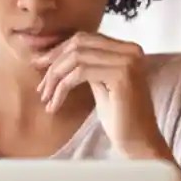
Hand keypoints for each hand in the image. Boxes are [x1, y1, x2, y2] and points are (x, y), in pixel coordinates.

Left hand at [32, 32, 168, 158]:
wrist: (140, 142)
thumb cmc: (120, 118)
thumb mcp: (101, 84)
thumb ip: (86, 66)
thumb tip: (54, 55)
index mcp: (127, 49)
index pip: (85, 38)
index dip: (59, 50)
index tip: (40, 65)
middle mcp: (131, 50)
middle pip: (79, 44)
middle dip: (54, 62)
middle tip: (41, 85)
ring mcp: (127, 61)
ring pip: (76, 58)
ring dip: (55, 78)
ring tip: (46, 97)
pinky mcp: (121, 76)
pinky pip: (79, 74)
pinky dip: (61, 88)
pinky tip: (54, 105)